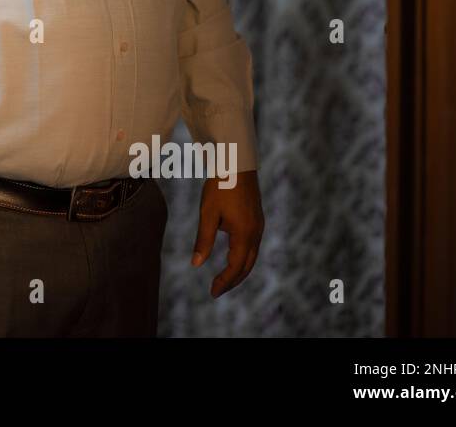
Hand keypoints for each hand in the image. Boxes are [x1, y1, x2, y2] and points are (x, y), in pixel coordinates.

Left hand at [190, 169, 263, 297]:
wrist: (237, 163)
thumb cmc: (220, 186)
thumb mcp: (208, 214)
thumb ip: (203, 240)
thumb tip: (196, 264)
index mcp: (244, 234)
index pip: (235, 267)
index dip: (224, 282)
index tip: (212, 293)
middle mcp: (255, 233)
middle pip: (247, 266)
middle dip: (232, 281)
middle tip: (217, 291)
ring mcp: (258, 226)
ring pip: (252, 257)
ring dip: (239, 270)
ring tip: (224, 279)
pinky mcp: (257, 220)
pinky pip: (252, 245)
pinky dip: (243, 257)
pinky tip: (233, 256)